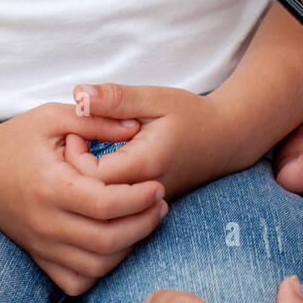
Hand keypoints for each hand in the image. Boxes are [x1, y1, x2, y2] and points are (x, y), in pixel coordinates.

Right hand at [0, 102, 167, 295]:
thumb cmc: (16, 138)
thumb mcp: (53, 116)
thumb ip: (95, 119)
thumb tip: (135, 126)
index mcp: (50, 186)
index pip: (105, 205)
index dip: (138, 199)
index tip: (158, 186)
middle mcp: (44, 222)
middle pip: (106, 241)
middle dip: (143, 225)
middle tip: (161, 205)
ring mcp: (40, 244)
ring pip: (95, 266)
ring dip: (128, 249)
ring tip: (145, 222)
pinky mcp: (38, 256)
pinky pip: (75, 281)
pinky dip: (101, 271)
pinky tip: (115, 246)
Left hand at [68, 82, 232, 202]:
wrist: (227, 139)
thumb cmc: (192, 115)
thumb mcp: (155, 98)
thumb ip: (117, 98)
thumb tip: (79, 94)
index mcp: (146, 163)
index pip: (92, 176)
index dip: (74, 155)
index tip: (76, 131)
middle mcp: (146, 191)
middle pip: (93, 198)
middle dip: (75, 172)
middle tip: (74, 143)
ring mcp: (148, 204)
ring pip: (102, 208)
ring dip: (86, 183)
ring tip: (85, 153)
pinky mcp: (147, 208)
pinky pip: (115, 208)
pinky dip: (100, 189)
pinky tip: (98, 165)